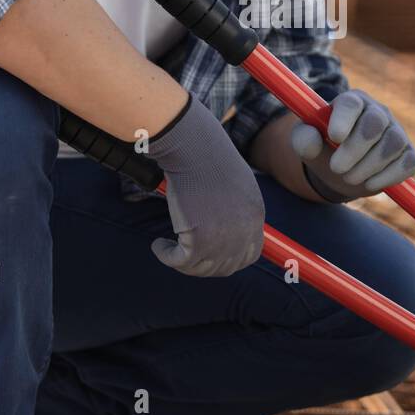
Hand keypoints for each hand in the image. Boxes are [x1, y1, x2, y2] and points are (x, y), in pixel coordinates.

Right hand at [147, 94, 265, 275]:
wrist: (194, 146)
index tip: (209, 255)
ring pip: (202, 268)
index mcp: (255, 215)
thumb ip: (232, 205)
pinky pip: (180, 262)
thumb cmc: (206, 155)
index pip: (250, 254)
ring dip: (182, 262)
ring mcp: (224, 239)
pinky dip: (166, 256)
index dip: (228, 260)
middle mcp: (244, 231)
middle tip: (184, 254)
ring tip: (168, 248)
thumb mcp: (233, 181)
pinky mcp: (200, 241)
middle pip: (226, 267)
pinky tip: (158, 245)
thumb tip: (217, 221)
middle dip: (204, 264)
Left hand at [289, 88, 414, 202]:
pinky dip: (389, 176)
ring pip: (393, 143)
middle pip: (375, 123)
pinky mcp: (408, 153)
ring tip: (349, 178)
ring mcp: (396, 131)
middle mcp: (377, 111)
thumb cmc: (322, 149)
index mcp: (351, 101)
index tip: (334, 137)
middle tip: (336, 168)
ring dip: (369, 165)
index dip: (344, 119)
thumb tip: (312, 139)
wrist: (339, 170)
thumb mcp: (305, 143)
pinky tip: (370, 183)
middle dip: (355, 149)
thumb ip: (303, 139)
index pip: (351, 103)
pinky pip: (408, 162)